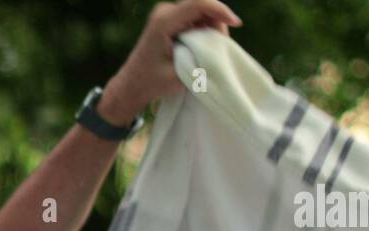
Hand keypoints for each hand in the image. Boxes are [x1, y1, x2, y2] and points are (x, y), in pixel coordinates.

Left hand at [98, 0, 242, 125]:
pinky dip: (204, 28)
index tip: (236, 24)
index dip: (220, 11)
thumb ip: (202, 58)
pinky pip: (195, 16)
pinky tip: (204, 46)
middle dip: (218, 21)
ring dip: (212, 26)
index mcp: (163, 22)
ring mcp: (166, 13)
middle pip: (202, 5)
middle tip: (221, 45)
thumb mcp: (180, 75)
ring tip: (210, 50)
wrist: (132, 83)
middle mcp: (164, 12)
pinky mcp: (170, 18)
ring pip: (201, 10)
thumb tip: (222, 46)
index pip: (199, 4)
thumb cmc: (153, 82)